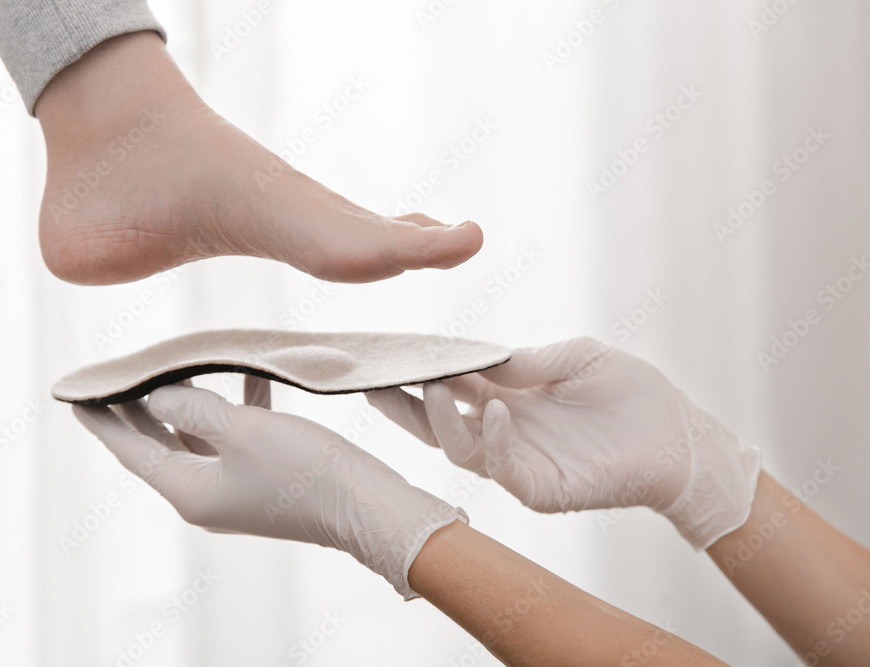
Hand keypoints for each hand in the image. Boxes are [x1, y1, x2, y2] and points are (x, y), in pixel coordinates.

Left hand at [73, 382, 465, 597]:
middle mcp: (204, 496)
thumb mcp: (243, 430)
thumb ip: (194, 409)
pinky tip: (244, 381)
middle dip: (137, 411)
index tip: (75, 394)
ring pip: (194, 442)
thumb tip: (157, 398)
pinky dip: (229, 413)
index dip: (102, 420)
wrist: (366, 507)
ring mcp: (233, 492)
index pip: (131, 450)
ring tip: (173, 369)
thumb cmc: (307, 471)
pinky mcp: (261, 483)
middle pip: (158, 447)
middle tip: (117, 376)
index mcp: (189, 490)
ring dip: (184, 407)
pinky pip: (231, 443)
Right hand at [367, 337, 760, 549]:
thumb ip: (528, 361)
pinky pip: (503, 468)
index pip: (452, 386)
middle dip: (403, 405)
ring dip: (441, 421)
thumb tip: (479, 359)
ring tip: (436, 387)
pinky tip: (497, 408)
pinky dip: (493, 440)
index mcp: (510, 399)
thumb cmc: (635, 394)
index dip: (422, 370)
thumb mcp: (577, 357)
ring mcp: (520, 463)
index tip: (391, 351)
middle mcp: (505, 432)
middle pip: (438, 424)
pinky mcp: (542, 489)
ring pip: (459, 450)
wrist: (682, 436)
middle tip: (371, 381)